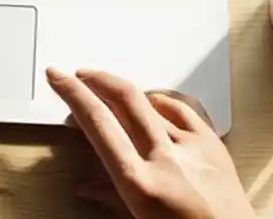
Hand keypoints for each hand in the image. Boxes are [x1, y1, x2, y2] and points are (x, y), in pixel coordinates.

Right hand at [47, 67, 253, 218]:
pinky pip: (184, 109)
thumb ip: (112, 199)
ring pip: (154, 101)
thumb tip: (86, 187)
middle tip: (79, 74)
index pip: (98, 123)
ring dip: (128, 93)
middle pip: (125, 98)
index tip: (58, 78)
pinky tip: (155, 102)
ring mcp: (193, 148)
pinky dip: (163, 101)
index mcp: (140, 183)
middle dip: (96, 79)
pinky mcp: (214, 145)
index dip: (73, 94)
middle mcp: (166, 160)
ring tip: (113, 93)